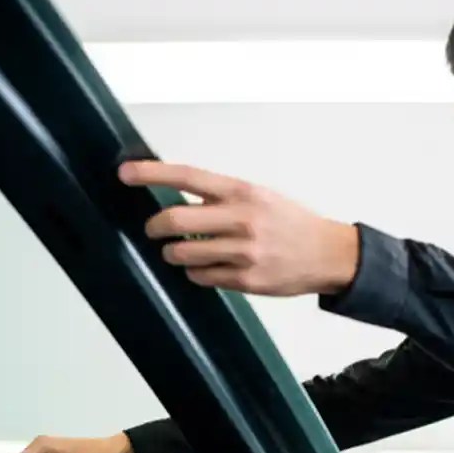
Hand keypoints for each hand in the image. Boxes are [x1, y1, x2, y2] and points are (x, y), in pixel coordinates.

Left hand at [119, 160, 360, 295]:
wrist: (328, 254)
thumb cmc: (289, 223)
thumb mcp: (259, 196)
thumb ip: (220, 196)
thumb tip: (176, 196)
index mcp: (242, 192)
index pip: (187, 175)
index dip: (151, 173)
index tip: (125, 173)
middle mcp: (241, 219)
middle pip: (174, 219)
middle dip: (154, 226)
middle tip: (153, 229)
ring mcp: (243, 252)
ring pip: (182, 253)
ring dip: (172, 253)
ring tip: (179, 251)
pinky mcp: (245, 279)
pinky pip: (200, 277)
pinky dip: (194, 272)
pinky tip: (205, 267)